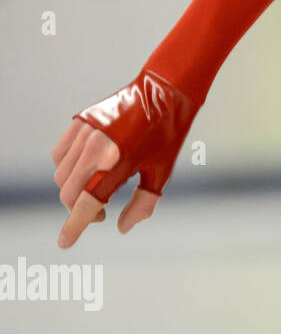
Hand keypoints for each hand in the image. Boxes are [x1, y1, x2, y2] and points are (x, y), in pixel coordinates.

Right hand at [51, 69, 199, 248]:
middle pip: (70, 193)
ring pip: (61, 175)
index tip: (66, 242)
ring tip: (96, 191)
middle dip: (80, 210)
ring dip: (72, 191)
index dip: (75, 227)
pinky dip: (66, 169)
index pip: (87, 204)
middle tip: (102, 213)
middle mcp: (96, 149)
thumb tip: (122, 227)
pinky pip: (60, 155)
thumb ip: (142, 204)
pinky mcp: (78, 122)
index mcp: (118, 164)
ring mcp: (84, 134)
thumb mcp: (161, 173)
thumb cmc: (168, 134)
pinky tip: (85, 171)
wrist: (164, 91)